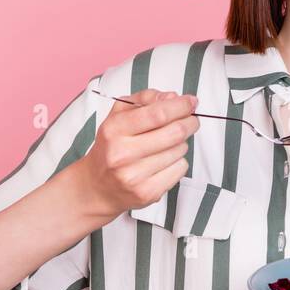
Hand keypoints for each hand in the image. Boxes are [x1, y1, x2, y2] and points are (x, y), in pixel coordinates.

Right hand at [76, 88, 199, 218]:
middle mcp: (122, 153)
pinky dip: (178, 162)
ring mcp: (135, 176)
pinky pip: (180, 170)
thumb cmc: (112, 146)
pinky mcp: (148, 192)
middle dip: (190, 122)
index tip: (191, 101)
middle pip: (174, 133)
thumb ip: (144, 99)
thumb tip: (172, 97)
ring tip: (167, 144)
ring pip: (180, 151)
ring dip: (181, 143)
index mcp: (114, 130)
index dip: (180, 106)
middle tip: (192, 119)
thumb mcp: (118, 115)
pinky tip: (164, 162)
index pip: (158, 114)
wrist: (97, 187)